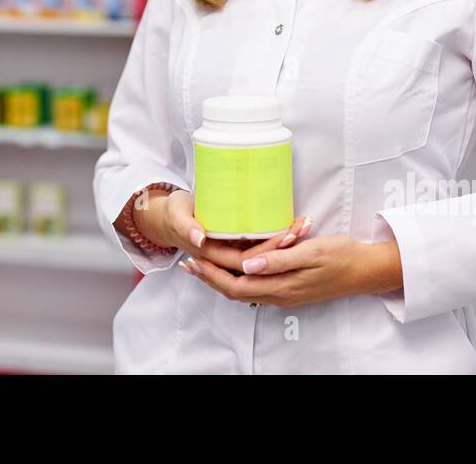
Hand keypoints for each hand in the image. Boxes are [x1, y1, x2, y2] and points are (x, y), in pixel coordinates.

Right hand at [135, 191, 310, 266]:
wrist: (171, 216)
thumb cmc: (175, 213)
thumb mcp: (177, 215)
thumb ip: (186, 226)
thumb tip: (199, 239)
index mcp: (212, 256)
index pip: (246, 261)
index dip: (267, 251)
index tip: (287, 236)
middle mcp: (226, 260)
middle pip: (261, 261)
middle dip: (284, 246)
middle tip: (303, 227)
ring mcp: (233, 254)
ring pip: (264, 257)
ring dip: (286, 244)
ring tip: (305, 226)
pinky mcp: (238, 245)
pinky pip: (261, 248)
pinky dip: (279, 239)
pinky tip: (295, 228)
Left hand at [180, 235, 402, 307]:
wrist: (368, 270)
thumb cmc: (342, 255)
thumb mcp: (312, 251)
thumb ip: (279, 260)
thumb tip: (246, 266)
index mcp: (281, 285)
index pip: (235, 283)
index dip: (211, 273)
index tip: (193, 258)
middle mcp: (279, 294)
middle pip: (234, 290)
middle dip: (208, 277)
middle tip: (187, 262)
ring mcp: (286, 294)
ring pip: (243, 291)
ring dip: (220, 279)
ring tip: (202, 264)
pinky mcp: (291, 289)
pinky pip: (256, 288)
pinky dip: (237, 278)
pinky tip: (233, 267)